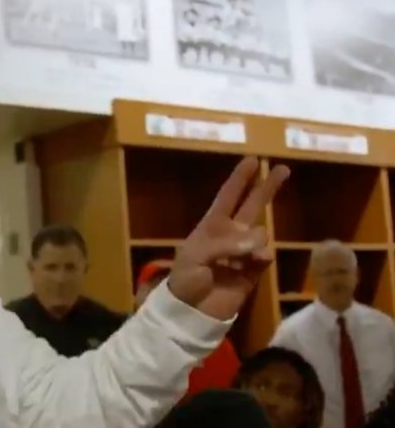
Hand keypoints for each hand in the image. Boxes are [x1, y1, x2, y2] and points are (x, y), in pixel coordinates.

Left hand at [168, 156, 289, 319]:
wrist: (192, 312)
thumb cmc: (186, 279)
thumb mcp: (196, 255)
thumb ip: (226, 244)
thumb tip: (259, 241)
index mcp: (211, 226)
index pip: (227, 197)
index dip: (239, 179)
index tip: (252, 160)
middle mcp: (229, 235)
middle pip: (252, 206)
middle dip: (266, 188)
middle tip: (284, 169)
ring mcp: (243, 253)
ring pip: (260, 235)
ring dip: (252, 242)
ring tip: (236, 260)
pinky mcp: (253, 272)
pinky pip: (265, 256)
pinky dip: (261, 257)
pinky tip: (253, 265)